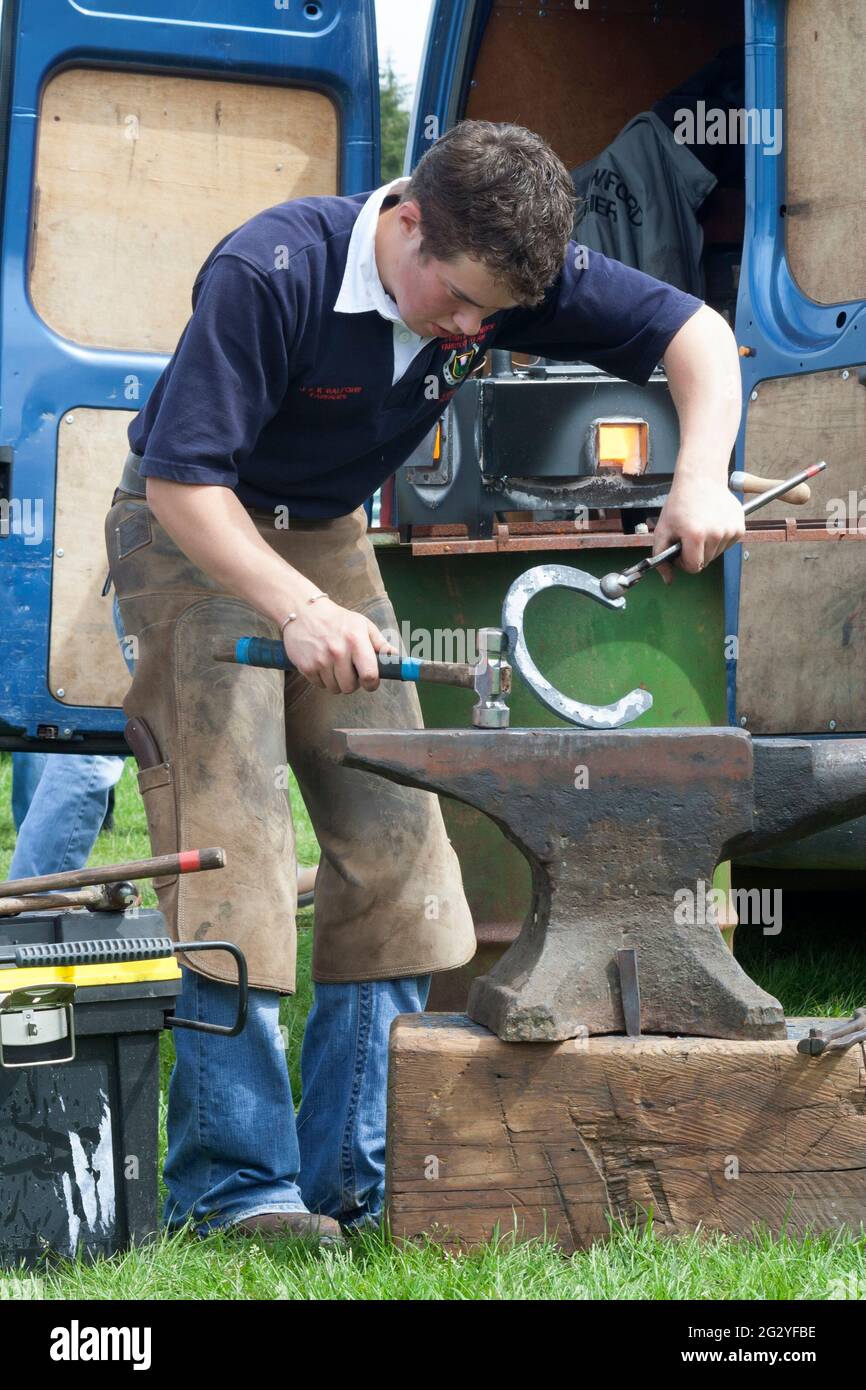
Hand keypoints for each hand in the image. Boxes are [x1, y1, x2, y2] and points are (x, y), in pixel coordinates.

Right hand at [282, 598, 397, 693]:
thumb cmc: (337, 620)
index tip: (370, 682)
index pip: (369, 675)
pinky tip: (322, 664)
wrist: (303, 611)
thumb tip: (396, 657)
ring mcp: (320, 660)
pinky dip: (323, 679)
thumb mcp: (362, 625)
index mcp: (355, 640)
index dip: (372, 684)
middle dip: (352, 683)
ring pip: (335, 689)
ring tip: (335, 665)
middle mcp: (337, 652)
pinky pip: (319, 685)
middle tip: (350, 670)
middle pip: (350, 687)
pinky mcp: (306, 666)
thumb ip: (380, 643)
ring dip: (337, 681)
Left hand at [651, 474, 744, 584]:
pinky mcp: (740, 528)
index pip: (694, 567)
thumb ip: (661, 556)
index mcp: (695, 535)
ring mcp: (730, 531)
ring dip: (707, 546)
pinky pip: (727, 544)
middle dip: (694, 553)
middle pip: (705, 561)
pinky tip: (712, 523)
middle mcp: (716, 534)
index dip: (684, 562)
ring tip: (700, 526)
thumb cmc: (680, 503)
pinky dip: (719, 539)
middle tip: (688, 535)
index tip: (680, 550)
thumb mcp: (662, 529)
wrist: (701, 479)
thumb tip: (668, 580)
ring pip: (716, 554)